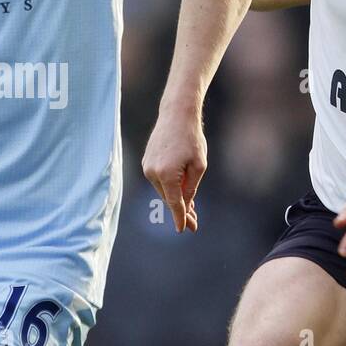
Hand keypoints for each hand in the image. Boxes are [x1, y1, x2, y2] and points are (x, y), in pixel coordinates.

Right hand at [142, 106, 206, 233]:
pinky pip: (159, 180)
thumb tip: (185, 204)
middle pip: (168, 198)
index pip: (173, 203)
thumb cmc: (191, 139)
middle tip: (194, 224)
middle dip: (181, 210)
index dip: (179, 218)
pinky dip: (169, 187)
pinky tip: (180, 193)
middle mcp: (152, 172)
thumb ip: (191, 187)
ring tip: (191, 210)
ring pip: (163, 190)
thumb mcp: (198, 166)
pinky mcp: (146, 161)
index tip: (183, 230)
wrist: (176, 115)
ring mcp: (147, 167)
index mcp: (166, 174)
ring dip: (175, 198)